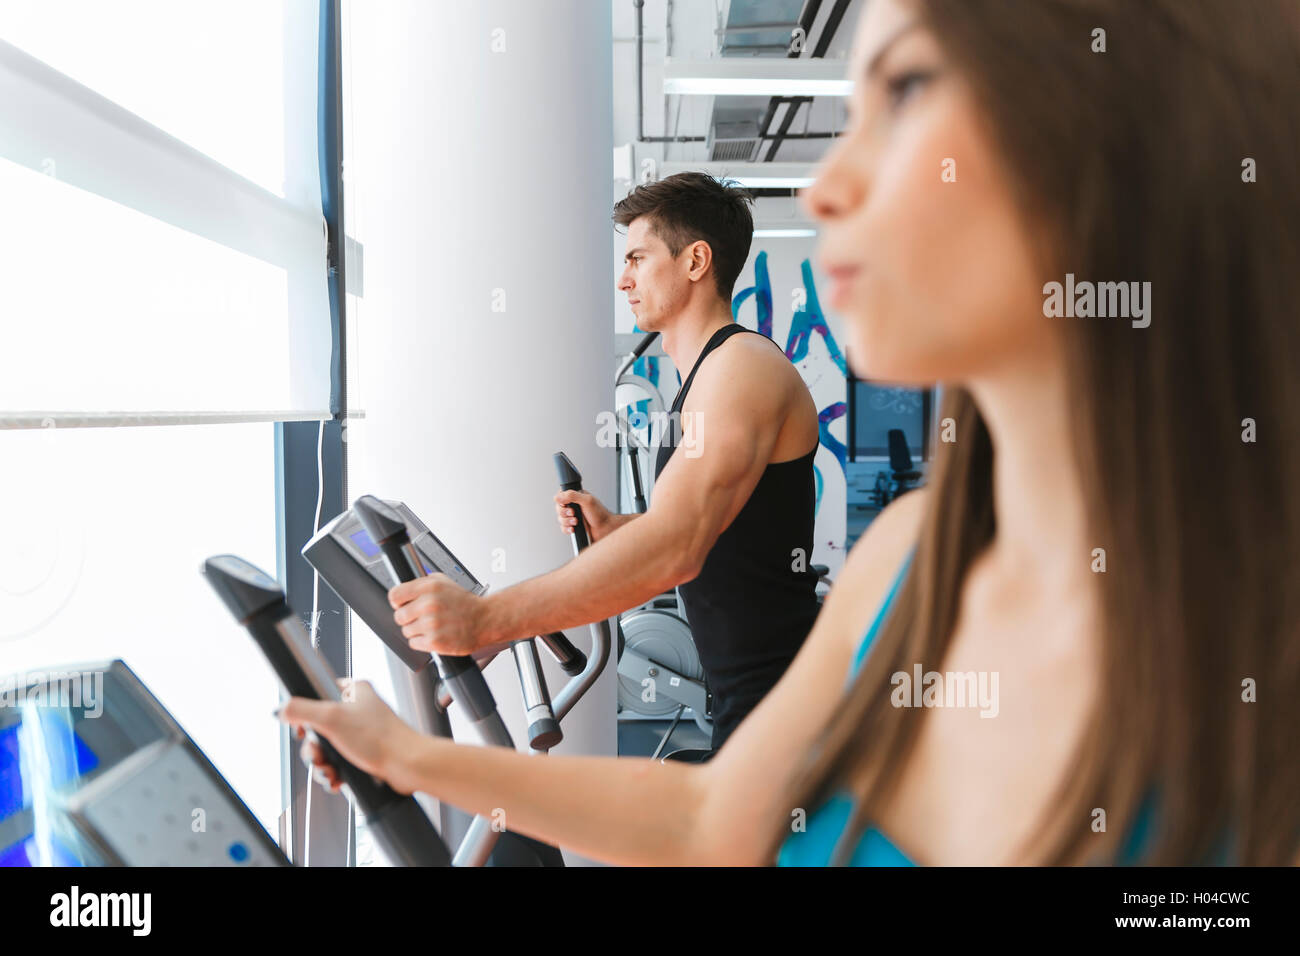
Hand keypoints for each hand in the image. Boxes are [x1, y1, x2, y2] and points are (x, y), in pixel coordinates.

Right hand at [279, 680, 420, 794]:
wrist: (408, 765)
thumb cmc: (381, 738)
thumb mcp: (333, 718)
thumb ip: (302, 710)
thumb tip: (282, 709)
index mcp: (354, 692)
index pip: (319, 695)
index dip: (306, 714)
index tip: (303, 728)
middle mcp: (359, 711)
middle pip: (319, 729)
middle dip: (314, 749)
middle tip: (317, 756)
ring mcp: (363, 734)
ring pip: (328, 750)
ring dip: (322, 765)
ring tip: (328, 772)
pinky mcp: (366, 754)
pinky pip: (340, 764)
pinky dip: (335, 774)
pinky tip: (337, 780)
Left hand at [389, 573, 485, 655]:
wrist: (485, 619)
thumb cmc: (465, 603)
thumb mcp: (444, 582)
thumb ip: (422, 583)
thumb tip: (404, 590)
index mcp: (429, 587)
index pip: (394, 595)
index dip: (398, 602)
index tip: (403, 605)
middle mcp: (429, 604)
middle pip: (398, 616)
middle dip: (409, 618)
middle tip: (422, 617)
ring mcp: (431, 624)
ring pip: (406, 631)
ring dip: (416, 631)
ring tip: (432, 626)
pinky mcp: (435, 642)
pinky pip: (414, 643)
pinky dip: (422, 642)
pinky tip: (435, 635)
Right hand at [554, 490, 613, 541]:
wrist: (605, 529)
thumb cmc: (600, 514)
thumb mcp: (587, 501)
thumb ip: (572, 496)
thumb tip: (558, 496)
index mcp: (576, 496)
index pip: (561, 496)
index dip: (561, 501)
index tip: (566, 504)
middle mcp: (574, 506)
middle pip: (558, 508)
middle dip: (564, 513)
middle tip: (573, 513)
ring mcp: (572, 516)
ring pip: (560, 519)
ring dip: (567, 521)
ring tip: (576, 522)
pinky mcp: (572, 526)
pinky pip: (563, 528)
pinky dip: (567, 529)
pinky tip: (574, 528)